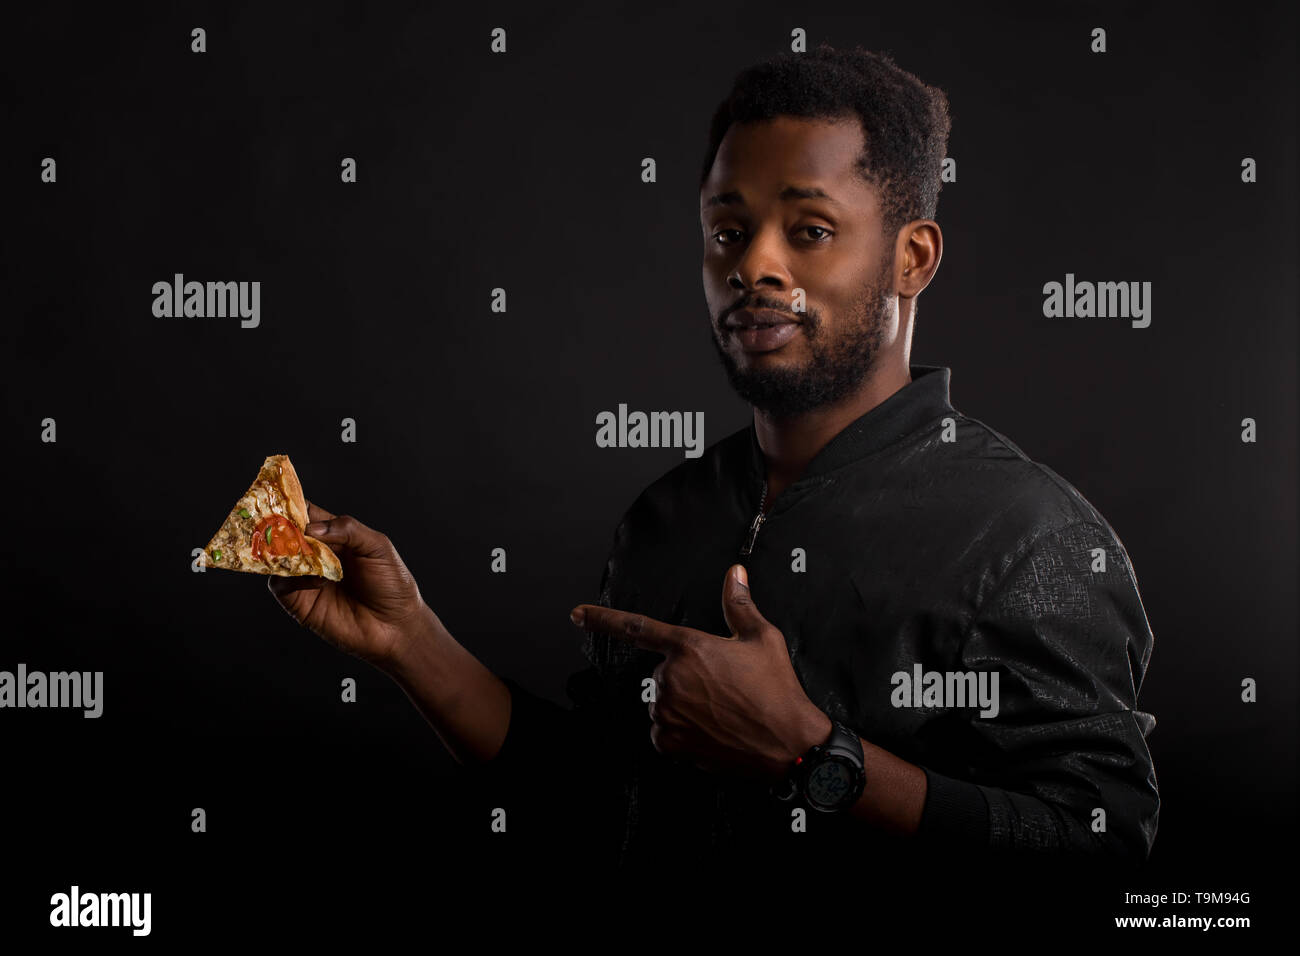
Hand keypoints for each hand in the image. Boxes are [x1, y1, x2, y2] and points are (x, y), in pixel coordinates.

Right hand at [267, 501, 429, 667]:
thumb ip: (348, 529)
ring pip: (276, 559)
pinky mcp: (300, 603)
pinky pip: (281, 585)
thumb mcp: (377, 547)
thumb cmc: (392, 584)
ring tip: (300, 552)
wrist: (396, 626)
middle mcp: (315, 555)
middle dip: (277, 527)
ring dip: (283, 553)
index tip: (281, 497)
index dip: (291, 504)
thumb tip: (311, 528)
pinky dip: (294, 578)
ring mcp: (305, 578)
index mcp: (334, 536)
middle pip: (284, 535)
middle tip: (277, 524)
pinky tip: (318, 579)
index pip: (305, 513)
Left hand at [570, 564, 830, 781]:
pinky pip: (664, 731)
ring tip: (723, 712)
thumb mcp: (762, 639)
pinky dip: (682, 731)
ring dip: (685, 705)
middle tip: (724, 689)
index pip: (637, 628)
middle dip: (688, 678)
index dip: (602, 619)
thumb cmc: (777, 690)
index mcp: (689, 647)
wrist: (788, 746)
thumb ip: (739, 604)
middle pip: (664, 672)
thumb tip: (735, 573)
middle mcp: (671, 678)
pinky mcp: (668, 742)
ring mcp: (666, 712)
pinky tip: (711, 731)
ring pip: (664, 701)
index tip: (576, 614)